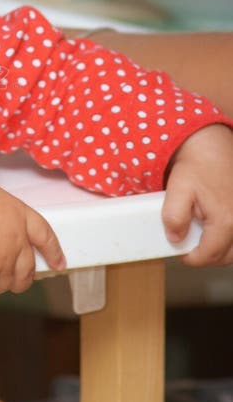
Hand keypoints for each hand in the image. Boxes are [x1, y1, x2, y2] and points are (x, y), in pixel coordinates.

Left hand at [163, 124, 232, 265]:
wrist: (211, 143)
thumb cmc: (197, 163)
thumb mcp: (178, 189)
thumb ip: (174, 217)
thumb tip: (176, 239)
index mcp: (226, 221)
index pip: (209, 255)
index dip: (192, 257)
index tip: (181, 252)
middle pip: (226, 256)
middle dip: (207, 255)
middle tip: (191, 245)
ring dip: (221, 248)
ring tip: (203, 237)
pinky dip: (230, 237)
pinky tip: (217, 227)